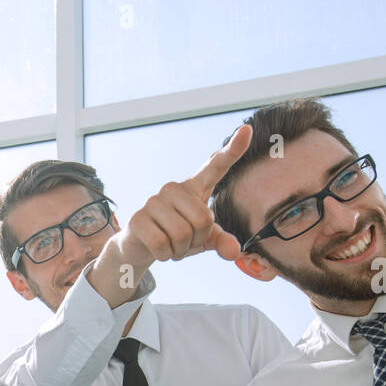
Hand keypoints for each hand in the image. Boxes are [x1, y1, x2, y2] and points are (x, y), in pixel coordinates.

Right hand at [88, 125, 251, 305]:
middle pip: (203, 220)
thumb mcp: (203, 239)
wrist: (139, 247)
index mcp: (194, 188)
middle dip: (197, 240)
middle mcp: (174, 189)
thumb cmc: (175, 237)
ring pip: (182, 234)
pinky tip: (160, 251)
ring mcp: (154, 202)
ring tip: (171, 246)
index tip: (247, 130)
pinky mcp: (138, 218)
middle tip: (185, 242)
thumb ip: (221, 241)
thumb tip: (233, 252)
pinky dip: (165, 255)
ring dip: (181, 250)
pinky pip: (162, 244)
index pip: (216, 166)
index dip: (232, 150)